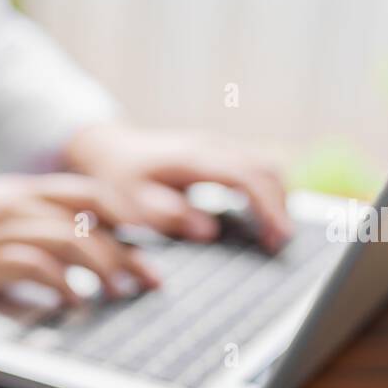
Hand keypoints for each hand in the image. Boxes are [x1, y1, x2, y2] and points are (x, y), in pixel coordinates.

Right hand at [0, 173, 158, 304]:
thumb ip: (34, 217)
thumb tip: (79, 241)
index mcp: (28, 189)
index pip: (96, 193)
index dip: (134, 214)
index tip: (160, 238)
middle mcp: (24, 202)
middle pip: (96, 219)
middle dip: (133, 251)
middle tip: (155, 280)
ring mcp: (7, 227)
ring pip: (76, 242)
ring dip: (106, 270)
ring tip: (120, 296)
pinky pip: (39, 269)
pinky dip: (64, 288)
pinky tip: (77, 305)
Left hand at [64, 123, 293, 250]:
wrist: (106, 148)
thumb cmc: (116, 180)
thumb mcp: (131, 204)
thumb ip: (167, 216)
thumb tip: (208, 232)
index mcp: (191, 159)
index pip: (245, 177)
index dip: (267, 208)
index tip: (278, 237)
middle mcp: (211, 145)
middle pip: (265, 167)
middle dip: (280, 205)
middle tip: (280, 243)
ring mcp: (217, 145)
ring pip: (265, 164)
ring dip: (277, 197)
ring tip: (275, 233)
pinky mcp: (219, 151)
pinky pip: (254, 167)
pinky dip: (266, 191)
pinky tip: (263, 217)